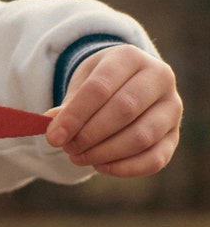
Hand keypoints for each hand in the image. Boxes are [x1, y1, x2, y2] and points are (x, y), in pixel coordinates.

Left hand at [45, 44, 181, 177]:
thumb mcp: (80, 84)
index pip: (99, 88)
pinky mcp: (175, 135)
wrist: (129, 82)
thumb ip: (68, 104)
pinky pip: (155, 158)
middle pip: (123, 110)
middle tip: (67, 148)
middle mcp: (159, 78)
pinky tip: (100, 167)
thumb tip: (52, 125)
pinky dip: (126, 168)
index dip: (74, 116)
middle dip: (89, 135)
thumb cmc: (100, 83)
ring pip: (141, 137)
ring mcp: (172, 108)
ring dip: (105, 153)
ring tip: (78, 157)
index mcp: (129, 58)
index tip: (53, 137)